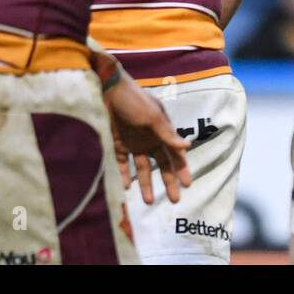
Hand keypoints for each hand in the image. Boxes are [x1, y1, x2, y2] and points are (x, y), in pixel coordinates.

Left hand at [103, 75, 191, 204]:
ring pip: (143, 169)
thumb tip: (188, 147)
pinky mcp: (118, 144)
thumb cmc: (133, 101)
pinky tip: (127, 188)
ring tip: (149, 202)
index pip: (176, 154)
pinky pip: (123, 165)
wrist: (106, 91)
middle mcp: (150, 139)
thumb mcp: (153, 117)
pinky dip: (125, 176)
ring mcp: (134, 143)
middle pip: (162, 164)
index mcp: (162, 131)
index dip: (182, 169)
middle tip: (175, 200)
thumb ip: (168, 134)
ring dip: (146, 184)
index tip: (188, 185)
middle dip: (169, 181)